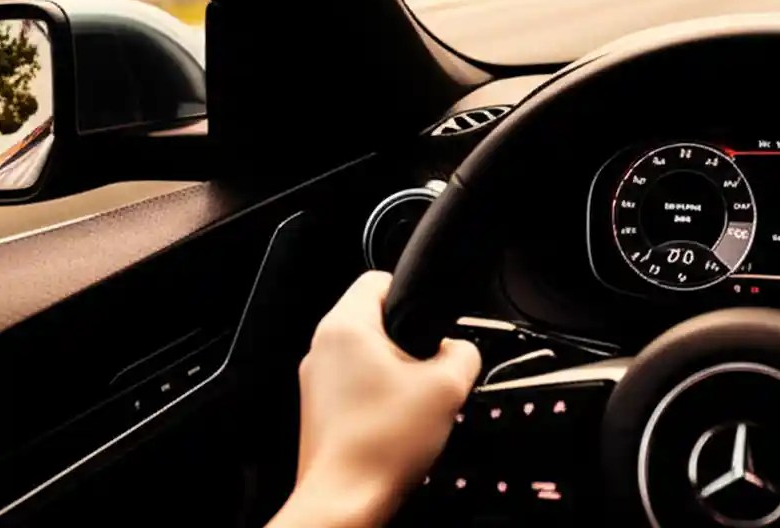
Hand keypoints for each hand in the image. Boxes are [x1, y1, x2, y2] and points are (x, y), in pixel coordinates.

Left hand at [269, 271, 480, 527]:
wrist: (346, 500)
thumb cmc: (382, 444)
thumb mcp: (448, 386)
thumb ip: (464, 352)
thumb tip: (459, 350)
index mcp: (345, 327)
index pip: (379, 278)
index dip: (413, 293)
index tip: (431, 321)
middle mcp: (322, 347)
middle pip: (376, 319)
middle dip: (409, 340)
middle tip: (430, 370)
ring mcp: (315, 380)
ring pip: (367, 354)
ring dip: (395, 370)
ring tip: (414, 401)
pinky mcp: (319, 408)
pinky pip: (356, 384)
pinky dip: (379, 395)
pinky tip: (397, 422)